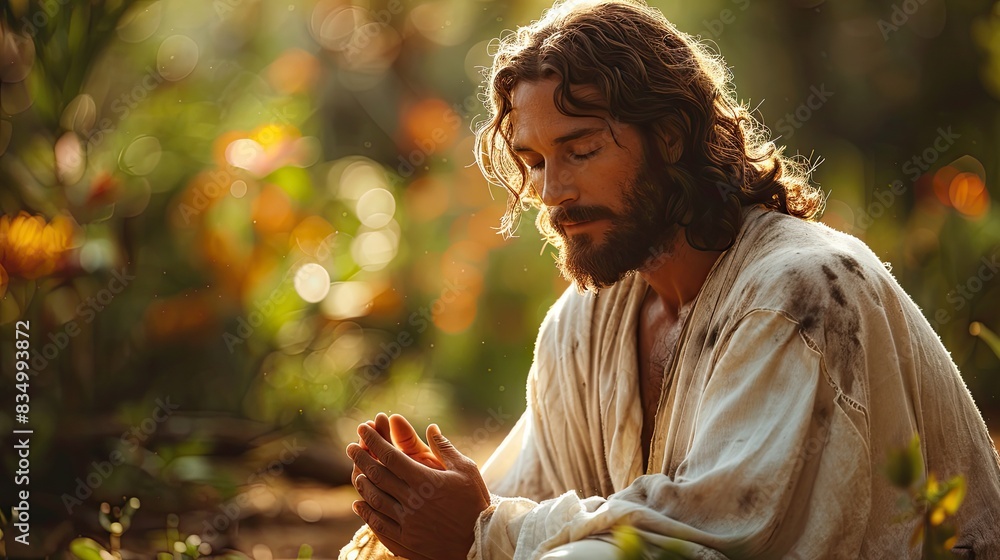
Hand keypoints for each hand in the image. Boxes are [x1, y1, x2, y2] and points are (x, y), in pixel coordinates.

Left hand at [347, 417, 489, 559]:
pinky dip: (366, 512)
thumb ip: (445, 448)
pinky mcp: (406, 539)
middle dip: (361, 458)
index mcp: (425, 480)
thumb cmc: (475, 503)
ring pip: (374, 499)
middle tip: (351, 448)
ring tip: (356, 471)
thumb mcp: (466, 470)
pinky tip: (359, 504)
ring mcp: (406, 521)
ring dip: (361, 483)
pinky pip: (378, 524)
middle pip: (377, 475)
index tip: (363, 429)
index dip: (373, 440)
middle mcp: (411, 500)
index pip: (390, 456)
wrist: (481, 541)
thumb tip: (431, 427)